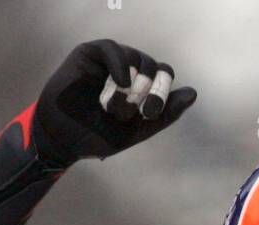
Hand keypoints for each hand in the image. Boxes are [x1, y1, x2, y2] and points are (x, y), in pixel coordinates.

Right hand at [34, 40, 195, 165]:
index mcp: (141, 85)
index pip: (164, 73)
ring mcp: (109, 60)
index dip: (163, 91)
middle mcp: (128, 69)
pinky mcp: (89, 54)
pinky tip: (118, 84)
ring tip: (111, 109)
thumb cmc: (98, 136)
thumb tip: (193, 93)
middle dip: (148, 92)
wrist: (64, 141)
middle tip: (132, 113)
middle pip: (154, 65)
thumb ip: (165, 114)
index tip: (150, 114)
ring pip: (136, 58)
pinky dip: (120, 66)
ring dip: (129, 90)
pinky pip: (113, 49)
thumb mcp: (138, 130)